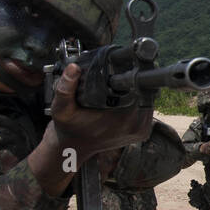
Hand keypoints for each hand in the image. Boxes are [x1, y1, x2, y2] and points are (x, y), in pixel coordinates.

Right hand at [29, 63, 151, 195]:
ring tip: (126, 80)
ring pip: (149, 100)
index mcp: (122, 118)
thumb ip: (65, 88)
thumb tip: (74, 68)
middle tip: (127, 67)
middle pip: (147, 92)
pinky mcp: (142, 133)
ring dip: (140, 90)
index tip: (133, 61)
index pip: (140, 88)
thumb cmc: (68, 127)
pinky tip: (128, 95)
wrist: (74, 148)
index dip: (136, 73)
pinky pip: (147, 110)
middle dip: (137, 80)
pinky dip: (140, 101)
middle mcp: (135, 126)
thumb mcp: (61, 108)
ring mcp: (141, 131)